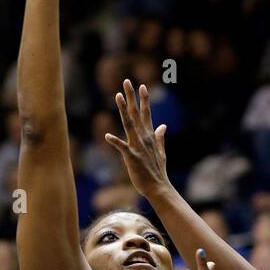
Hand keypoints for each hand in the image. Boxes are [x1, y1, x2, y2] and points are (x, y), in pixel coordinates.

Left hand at [106, 79, 170, 197]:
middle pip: (136, 113)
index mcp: (150, 136)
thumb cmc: (157, 172)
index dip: (144, 100)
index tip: (142, 86)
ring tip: (117, 96)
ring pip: (129, 124)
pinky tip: (107, 136)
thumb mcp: (161, 152)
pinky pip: (122, 147)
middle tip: (127, 81)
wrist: (158, 188)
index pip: (146, 114)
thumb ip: (160, 138)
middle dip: (131, 97)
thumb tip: (163, 125)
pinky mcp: (132, 157)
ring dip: (123, 109)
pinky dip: (115, 141)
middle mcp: (144, 138)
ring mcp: (138, 146)